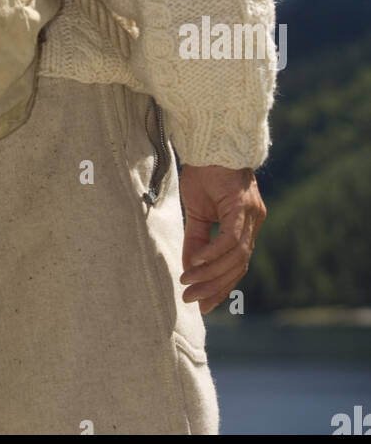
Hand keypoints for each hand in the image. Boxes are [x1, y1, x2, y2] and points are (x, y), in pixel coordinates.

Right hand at [178, 164, 265, 313]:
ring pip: (235, 256)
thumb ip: (197, 240)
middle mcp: (255, 221)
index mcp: (247, 224)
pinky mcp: (243, 205)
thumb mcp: (197, 211)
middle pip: (239, 265)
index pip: (238, 264)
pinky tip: (195, 262)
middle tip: (193, 300)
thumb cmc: (204, 171)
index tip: (204, 304)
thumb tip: (190, 269)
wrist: (209, 140)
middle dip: (215, 286)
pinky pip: (229, 237)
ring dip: (210, 273)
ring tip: (188, 282)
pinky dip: (213, 252)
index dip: (222, 285)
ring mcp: (252, 214)